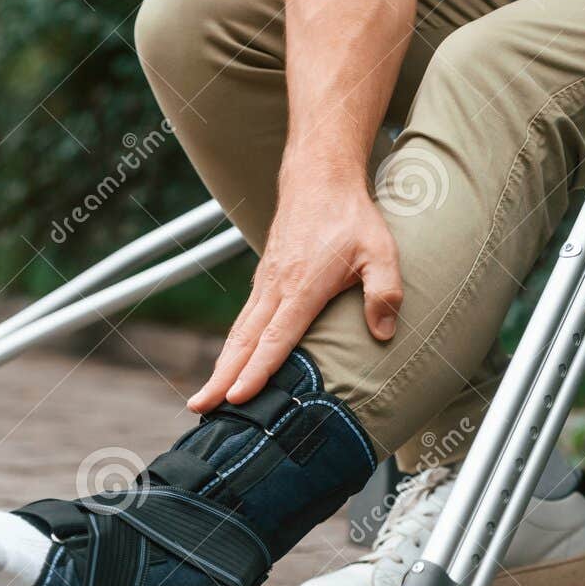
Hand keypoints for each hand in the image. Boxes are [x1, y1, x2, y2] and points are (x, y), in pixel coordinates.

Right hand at [187, 181, 401, 411]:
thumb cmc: (351, 217)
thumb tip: (384, 332)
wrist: (319, 178)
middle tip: (200, 407)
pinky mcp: (265, 279)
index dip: (257, 371)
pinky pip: (244, 320)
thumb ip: (384, 292)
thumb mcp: (381, 251)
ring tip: (204, 397)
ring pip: (239, 332)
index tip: (238, 397)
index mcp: (302, 287)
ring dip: (221, 366)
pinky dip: (232, 346)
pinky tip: (228, 364)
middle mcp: (276, 288)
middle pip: (244, 341)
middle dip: (221, 378)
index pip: (276, 338)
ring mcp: (266, 283)